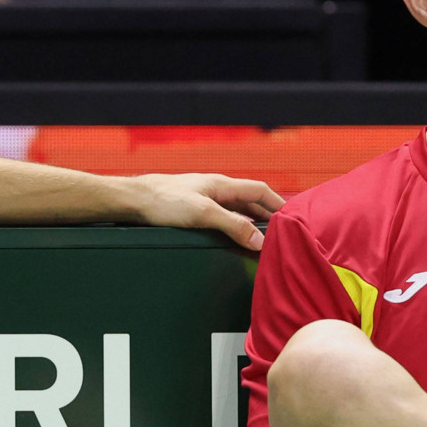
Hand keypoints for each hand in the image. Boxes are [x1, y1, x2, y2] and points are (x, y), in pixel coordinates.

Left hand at [129, 173, 283, 249]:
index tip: (295, 218)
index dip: (279, 204)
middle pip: (250, 201)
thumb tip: (260, 241)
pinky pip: (222, 217)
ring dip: (251, 222)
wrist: (132, 201)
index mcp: (222, 185)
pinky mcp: (191, 210)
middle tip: (283, 232)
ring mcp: (203, 199)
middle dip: (268, 215)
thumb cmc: (163, 201)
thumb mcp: (203, 214)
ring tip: (263, 239)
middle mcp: (215, 190)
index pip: (260, 191)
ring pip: (236, 210)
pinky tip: (233, 238)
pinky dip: (234, 227)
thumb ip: (233, 226)